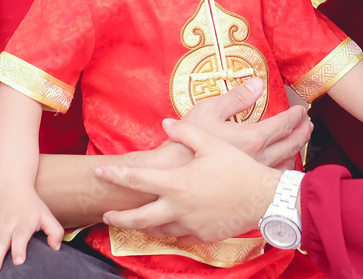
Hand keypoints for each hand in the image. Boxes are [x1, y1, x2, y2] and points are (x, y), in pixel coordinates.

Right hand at [0, 191, 63, 274]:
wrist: (14, 188)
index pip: (22, 236)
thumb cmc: (33, 206)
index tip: (19, 261)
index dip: (20, 248)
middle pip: (1, 241)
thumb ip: (55, 231)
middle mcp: (8, 225)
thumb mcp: (47, 215)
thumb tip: (55, 249)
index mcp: (24, 223)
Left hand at [96, 119, 282, 241]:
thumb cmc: (238, 168)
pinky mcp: (201, 235)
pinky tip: (168, 227)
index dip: (116, 175)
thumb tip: (166, 124)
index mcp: (176, 183)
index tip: (100, 172)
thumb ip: (186, 132)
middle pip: (138, 217)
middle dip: (119, 217)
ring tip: (134, 221)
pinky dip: (169, 232)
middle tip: (107, 214)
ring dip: (142, 226)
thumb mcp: (212, 143)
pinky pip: (179, 237)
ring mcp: (189, 224)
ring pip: (156, 230)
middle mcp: (177, 207)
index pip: (137, 178)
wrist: (262, 198)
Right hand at [122, 78, 311, 173]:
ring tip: (299, 142)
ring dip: (295, 150)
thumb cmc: (185, 142)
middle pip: (290, 144)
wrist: (168, 176)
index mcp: (252, 138)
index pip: (283, 125)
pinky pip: (271, 177)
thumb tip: (258, 83)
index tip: (301, 110)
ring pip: (283, 162)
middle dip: (302, 132)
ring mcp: (252, 175)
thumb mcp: (209, 110)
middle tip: (308, 124)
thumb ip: (236, 97)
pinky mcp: (244, 186)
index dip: (295, 116)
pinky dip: (282, 167)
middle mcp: (258, 158)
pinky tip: (281, 163)